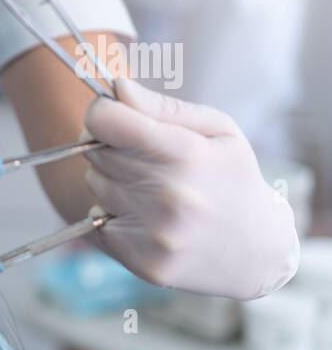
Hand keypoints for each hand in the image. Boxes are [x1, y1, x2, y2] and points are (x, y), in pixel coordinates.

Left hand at [83, 77, 298, 299]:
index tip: (112, 114)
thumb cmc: (232, 179)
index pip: (107, 123)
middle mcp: (168, 197)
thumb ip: (161, 108)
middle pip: (96, 151)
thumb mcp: (217, 130)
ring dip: (112, 180)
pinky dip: (112, 214)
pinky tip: (146, 216)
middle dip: (110, 144)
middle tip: (143, 153)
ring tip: (152, 187)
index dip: (102, 113)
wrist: (254, 252)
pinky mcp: (138, 261)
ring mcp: (153, 234)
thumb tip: (116, 88)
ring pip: (94, 184)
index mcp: (188, 157)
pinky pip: (95, 221)